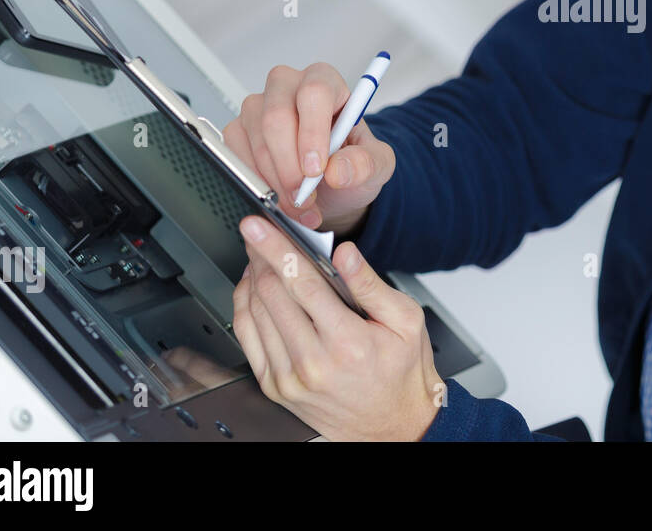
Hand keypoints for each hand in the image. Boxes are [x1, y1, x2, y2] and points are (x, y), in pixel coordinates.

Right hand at [223, 63, 394, 237]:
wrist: (332, 184)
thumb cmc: (351, 162)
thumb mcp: (377, 165)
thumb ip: (366, 164)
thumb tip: (338, 170)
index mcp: (326, 82)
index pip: (314, 93)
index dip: (313, 132)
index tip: (316, 169)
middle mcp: (288, 88)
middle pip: (277, 116)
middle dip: (290, 166)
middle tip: (305, 196)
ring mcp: (259, 108)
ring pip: (256, 140)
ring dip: (276, 181)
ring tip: (299, 204)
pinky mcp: (238, 131)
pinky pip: (237, 156)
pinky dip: (258, 184)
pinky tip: (278, 198)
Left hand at [232, 214, 445, 441]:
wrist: (392, 425)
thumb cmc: (401, 371)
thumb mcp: (406, 321)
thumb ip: (370, 284)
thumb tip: (345, 254)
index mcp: (347, 342)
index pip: (301, 282)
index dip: (275, 247)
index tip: (259, 226)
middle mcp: (312, 363)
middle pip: (270, 294)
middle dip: (260, 255)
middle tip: (259, 233)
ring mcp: (288, 379)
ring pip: (253, 313)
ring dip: (251, 277)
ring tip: (259, 257)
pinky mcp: (275, 388)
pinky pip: (247, 338)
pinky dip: (245, 306)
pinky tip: (254, 289)